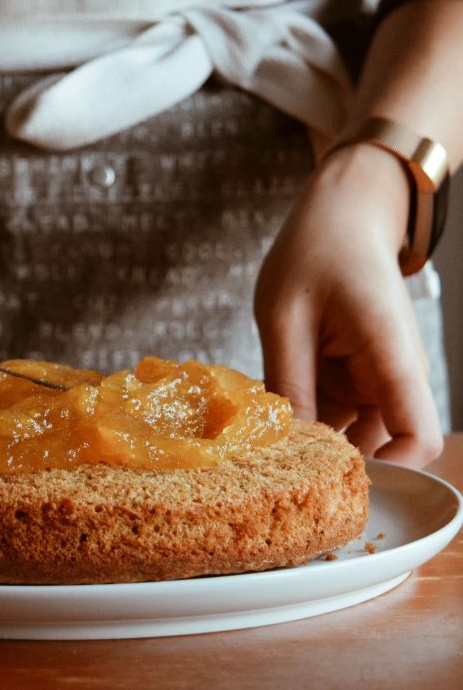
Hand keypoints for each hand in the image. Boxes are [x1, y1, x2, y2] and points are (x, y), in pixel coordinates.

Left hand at [254, 142, 443, 466]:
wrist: (342, 213)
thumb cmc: (318, 249)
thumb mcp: (285, 315)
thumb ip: (289, 381)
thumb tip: (287, 445)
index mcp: (392, 356)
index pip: (420, 438)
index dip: (390, 470)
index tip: (338, 476)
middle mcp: (395, 374)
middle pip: (384, 446)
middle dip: (338, 463)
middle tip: (279, 467)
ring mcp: (377, 378)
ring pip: (355, 435)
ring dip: (318, 440)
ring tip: (269, 436)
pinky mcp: (357, 377)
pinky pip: (337, 415)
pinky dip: (310, 420)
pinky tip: (274, 412)